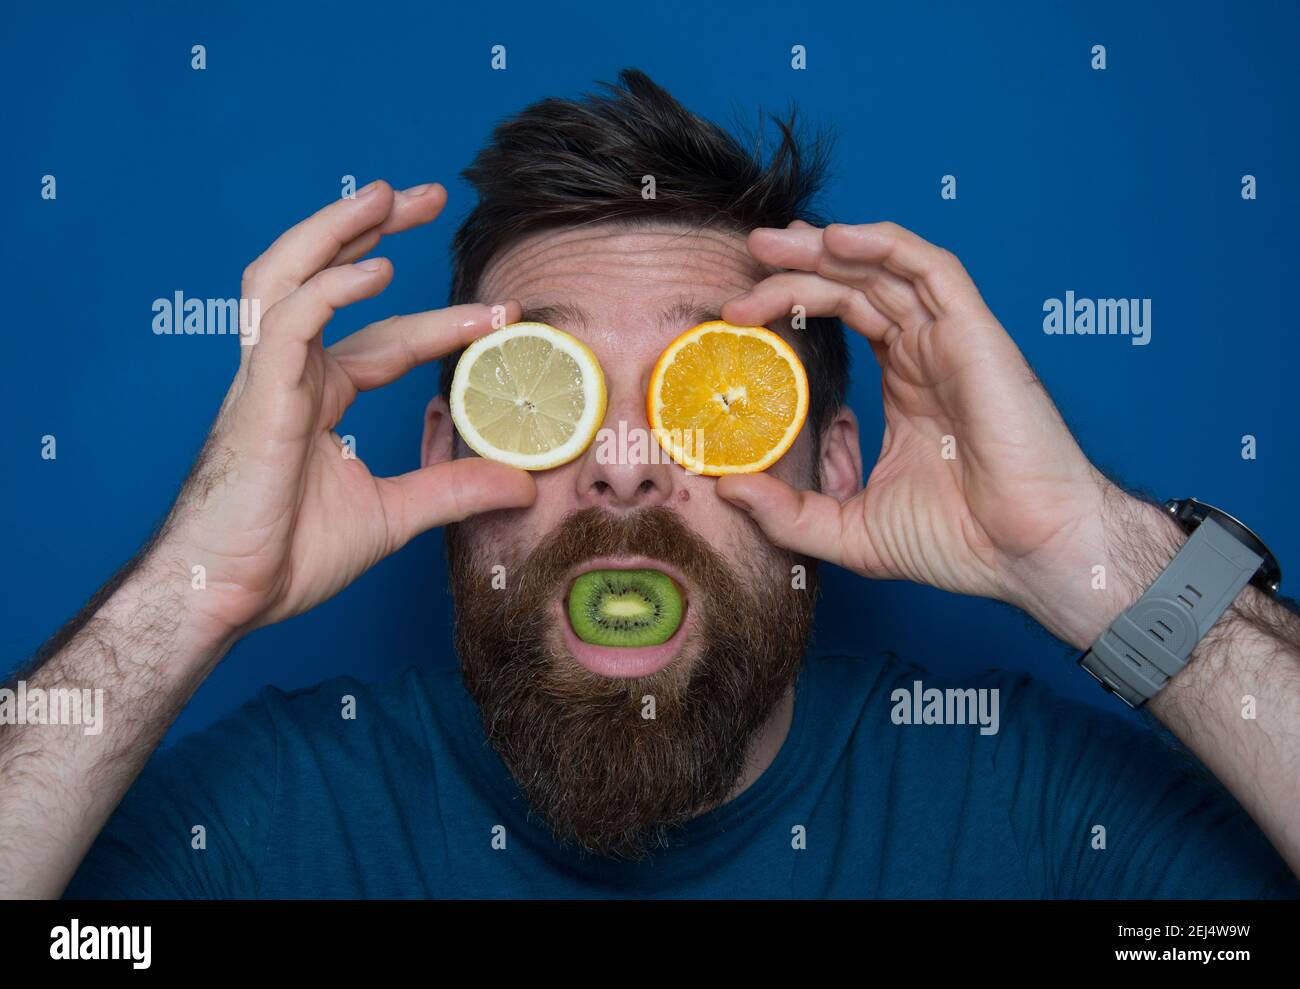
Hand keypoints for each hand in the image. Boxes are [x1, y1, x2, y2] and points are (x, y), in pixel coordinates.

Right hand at [148, 181, 535, 645]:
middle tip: (431, 195)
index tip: (504, 313)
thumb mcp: (394, 515)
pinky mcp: (257, 396)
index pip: (389, 341)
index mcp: (319, 394)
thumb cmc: (287, 556)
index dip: (444, 323)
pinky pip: (288, 323)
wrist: (228, 595)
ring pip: (291, 276)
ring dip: (337, 231)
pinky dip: (330, 291)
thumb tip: (525, 485)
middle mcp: (293, 372)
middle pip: (329, 277)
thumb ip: (455, 489)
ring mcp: (269, 378)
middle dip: (375, 230)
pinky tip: (376, 272)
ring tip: (385, 195)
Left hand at [717, 220, 1138, 647]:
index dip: (794, 303)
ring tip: (768, 245)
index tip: (738, 313)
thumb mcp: (848, 530)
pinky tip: (834, 241)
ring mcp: (951, 341)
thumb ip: (787, 512)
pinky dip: (886, 245)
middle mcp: (927, 353)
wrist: (1028, 554)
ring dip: (825, 248)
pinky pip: (932, 270)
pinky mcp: (975, 336)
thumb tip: (725, 489)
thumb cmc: (960, 542)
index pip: (845, 317)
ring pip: (884, 268)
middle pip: (856, 284)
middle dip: (799, 264)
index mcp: (906, 384)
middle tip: (746, 257)